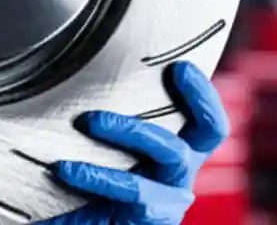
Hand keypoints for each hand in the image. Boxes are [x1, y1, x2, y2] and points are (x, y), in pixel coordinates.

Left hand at [44, 62, 229, 224]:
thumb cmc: (92, 191)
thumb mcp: (110, 152)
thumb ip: (114, 123)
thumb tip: (86, 69)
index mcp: (178, 154)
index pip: (208, 122)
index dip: (203, 93)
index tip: (181, 65)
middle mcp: (181, 174)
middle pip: (210, 132)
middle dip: (197, 97)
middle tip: (174, 71)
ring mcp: (169, 198)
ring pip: (170, 152)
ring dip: (129, 129)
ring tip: (88, 120)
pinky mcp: (150, 219)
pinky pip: (133, 190)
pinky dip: (97, 175)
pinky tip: (66, 169)